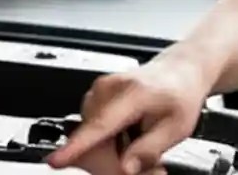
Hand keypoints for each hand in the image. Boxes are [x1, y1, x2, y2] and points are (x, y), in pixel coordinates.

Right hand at [47, 45, 211, 174]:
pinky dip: (108, 146)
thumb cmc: (181, 95)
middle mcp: (108, 89)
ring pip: (91, 142)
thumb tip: (125, 168)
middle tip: (148, 169)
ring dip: (112, 157)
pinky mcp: (93, 99)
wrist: (180, 71)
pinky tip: (129, 143)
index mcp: (132, 93)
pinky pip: (92, 134)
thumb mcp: (178, 127)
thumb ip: (149, 149)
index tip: (56, 160)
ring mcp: (97, 92)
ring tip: (141, 151)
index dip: (77, 147)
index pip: (100, 125)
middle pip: (93, 142)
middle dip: (114, 165)